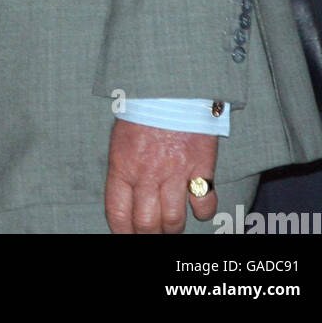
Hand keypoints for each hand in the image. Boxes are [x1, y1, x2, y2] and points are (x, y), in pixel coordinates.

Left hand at [105, 119, 218, 233]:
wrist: (170, 84)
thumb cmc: (142, 108)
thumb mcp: (121, 138)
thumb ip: (124, 169)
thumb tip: (126, 199)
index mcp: (123, 165)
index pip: (118, 213)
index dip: (123, 233)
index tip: (127, 237)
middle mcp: (147, 174)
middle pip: (147, 225)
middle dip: (148, 235)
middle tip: (152, 234)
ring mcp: (175, 173)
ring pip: (173, 221)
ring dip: (172, 228)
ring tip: (171, 226)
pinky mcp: (201, 168)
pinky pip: (203, 204)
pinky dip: (202, 211)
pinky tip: (197, 206)